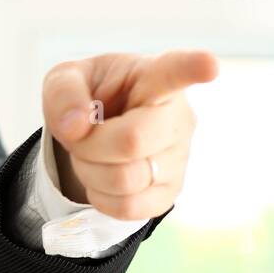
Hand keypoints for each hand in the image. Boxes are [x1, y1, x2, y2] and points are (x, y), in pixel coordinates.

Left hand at [41, 50, 217, 220]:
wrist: (96, 133)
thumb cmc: (87, 98)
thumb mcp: (64, 81)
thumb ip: (64, 93)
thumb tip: (77, 127)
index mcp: (153, 76)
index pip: (176, 70)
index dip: (194, 67)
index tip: (209, 64)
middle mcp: (177, 116)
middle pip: (132, 140)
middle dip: (90, 144)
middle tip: (81, 136)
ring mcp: (179, 157)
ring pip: (125, 180)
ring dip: (90, 171)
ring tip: (93, 154)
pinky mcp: (171, 192)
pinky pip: (128, 208)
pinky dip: (100, 197)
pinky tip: (102, 177)